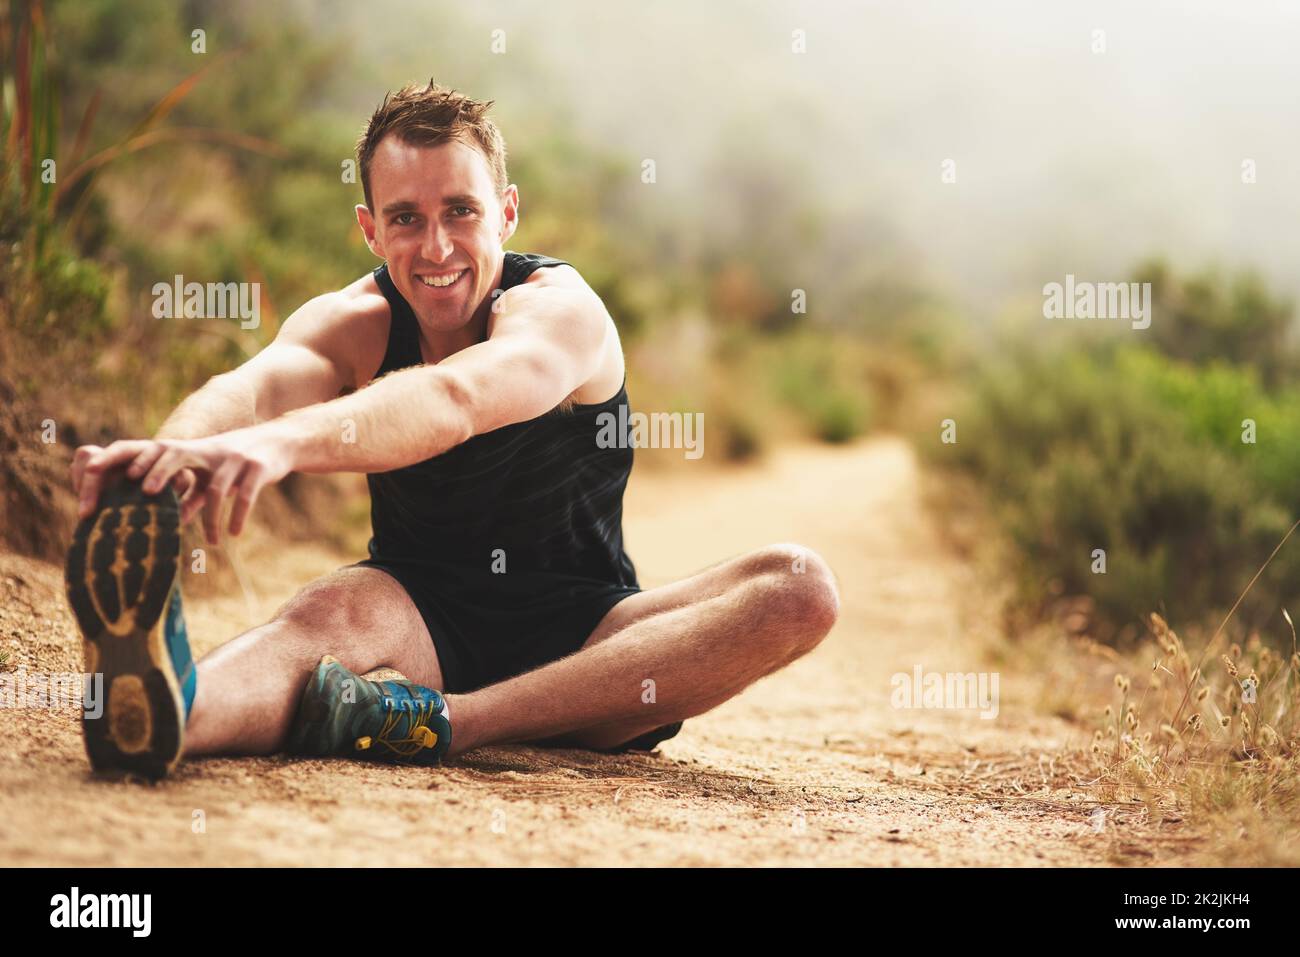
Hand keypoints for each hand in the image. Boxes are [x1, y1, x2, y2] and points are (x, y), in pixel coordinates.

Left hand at [72, 428, 293, 542]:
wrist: (281, 442)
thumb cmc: (239, 462)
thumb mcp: (214, 474)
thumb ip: (193, 493)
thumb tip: (174, 520)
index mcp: (196, 451)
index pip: (163, 451)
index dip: (143, 461)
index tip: (125, 476)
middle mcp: (212, 451)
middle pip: (178, 455)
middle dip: (160, 472)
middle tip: (146, 493)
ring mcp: (236, 459)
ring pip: (216, 489)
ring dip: (212, 519)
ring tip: (211, 542)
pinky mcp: (259, 468)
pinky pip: (246, 495)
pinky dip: (238, 516)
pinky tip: (233, 534)